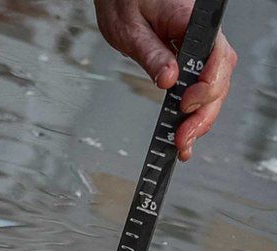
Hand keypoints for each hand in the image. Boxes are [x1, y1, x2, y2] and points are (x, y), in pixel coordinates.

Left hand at [94, 0, 237, 160]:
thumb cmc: (125, 0)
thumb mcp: (130, 29)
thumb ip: (151, 54)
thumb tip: (168, 80)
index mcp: (192, 21)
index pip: (215, 56)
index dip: (207, 85)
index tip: (187, 105)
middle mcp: (202, 35)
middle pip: (218, 77)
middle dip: (203, 112)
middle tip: (183, 138)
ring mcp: (199, 47)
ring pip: (213, 86)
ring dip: (201, 117)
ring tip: (183, 143)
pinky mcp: (190, 57)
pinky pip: (200, 85)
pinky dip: (194, 109)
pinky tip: (185, 130)